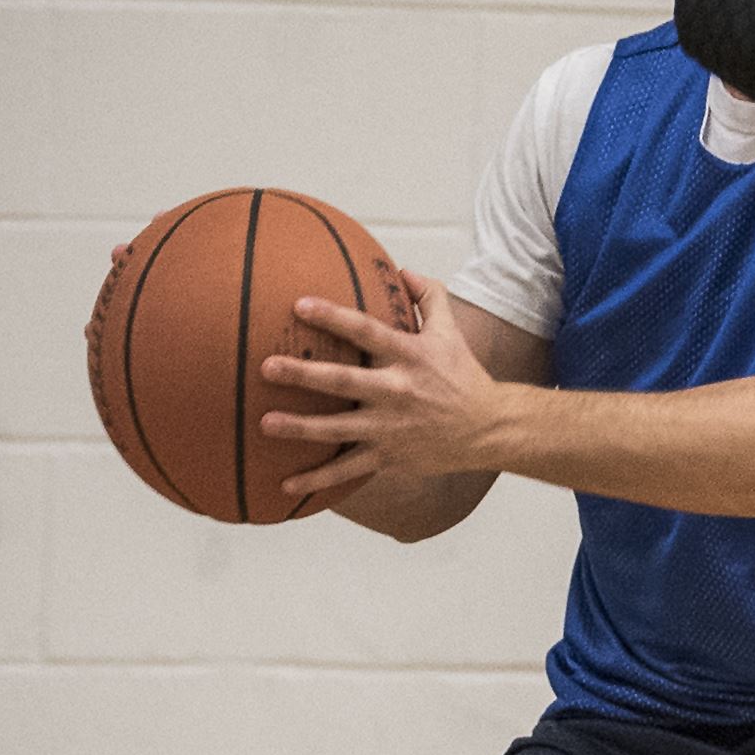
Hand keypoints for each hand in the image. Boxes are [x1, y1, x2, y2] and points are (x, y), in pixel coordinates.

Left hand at [260, 271, 506, 502]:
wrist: (489, 429)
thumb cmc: (464, 375)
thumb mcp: (451, 331)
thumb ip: (429, 296)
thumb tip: (402, 270)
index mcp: (409, 356)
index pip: (367, 331)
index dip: (334, 317)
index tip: (299, 305)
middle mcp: (397, 391)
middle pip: (344, 381)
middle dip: (304, 374)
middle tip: (267, 367)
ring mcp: (391, 428)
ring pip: (339, 429)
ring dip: (301, 427)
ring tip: (265, 423)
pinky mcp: (389, 457)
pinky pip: (348, 471)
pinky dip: (318, 480)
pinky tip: (286, 484)